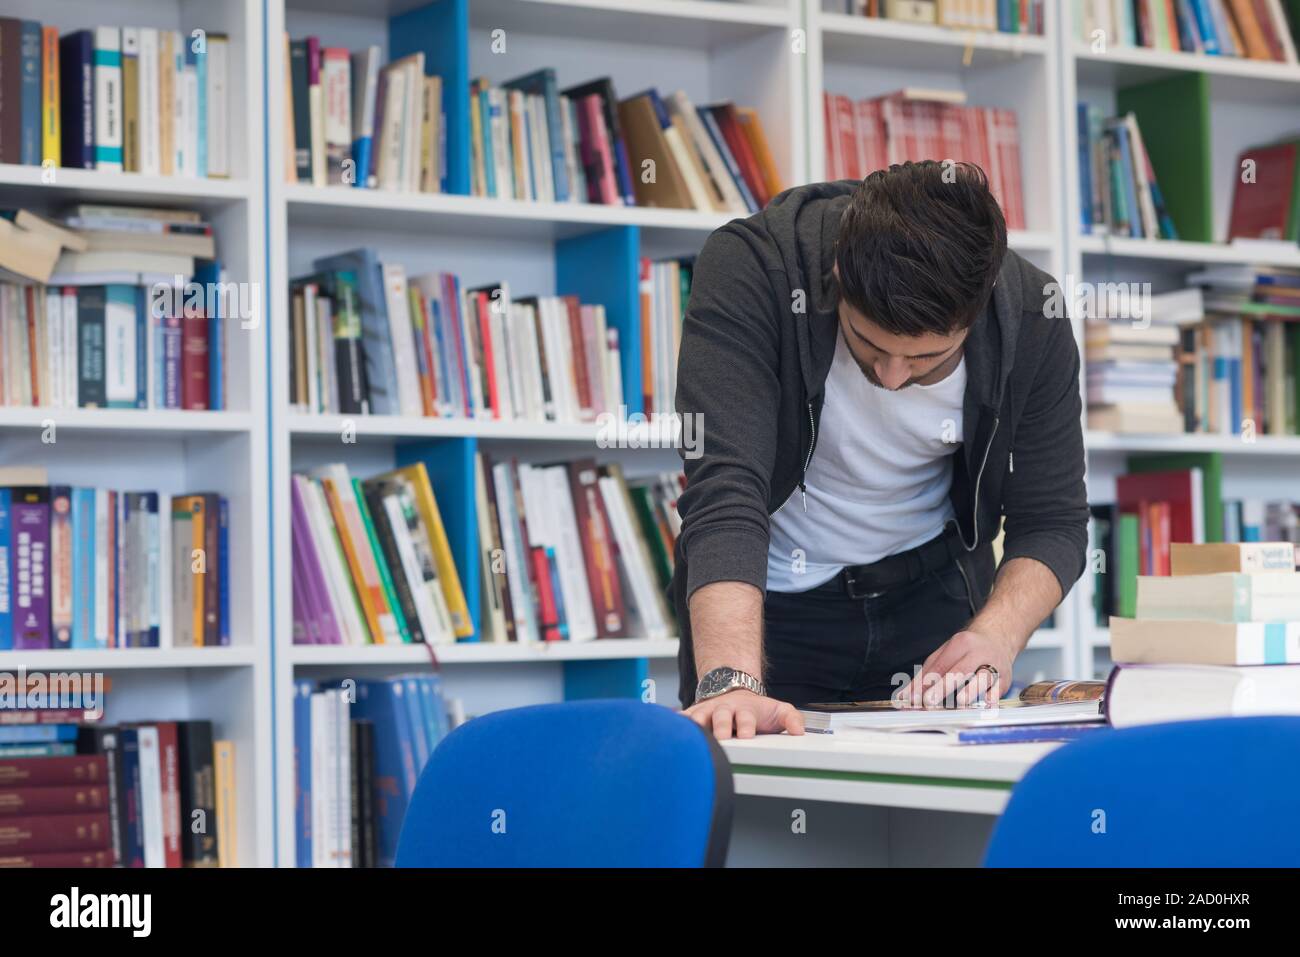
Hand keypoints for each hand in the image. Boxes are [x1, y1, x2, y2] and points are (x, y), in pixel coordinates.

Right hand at [684, 689, 804, 739]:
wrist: (735, 692)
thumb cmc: (757, 710)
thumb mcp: (777, 710)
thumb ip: (791, 719)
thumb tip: (799, 732)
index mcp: (745, 711)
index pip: (746, 719)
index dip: (745, 726)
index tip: (746, 735)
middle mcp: (724, 710)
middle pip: (721, 718)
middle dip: (720, 728)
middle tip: (720, 738)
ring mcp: (708, 712)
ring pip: (698, 717)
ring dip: (695, 725)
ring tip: (690, 734)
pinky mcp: (694, 715)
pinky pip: (682, 717)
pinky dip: (675, 721)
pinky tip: (667, 726)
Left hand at [899, 629, 1015, 707]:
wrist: (998, 639)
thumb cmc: (967, 651)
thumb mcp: (944, 654)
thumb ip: (925, 674)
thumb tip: (906, 695)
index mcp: (960, 643)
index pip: (940, 666)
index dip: (925, 683)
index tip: (913, 698)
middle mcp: (978, 653)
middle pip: (959, 671)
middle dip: (943, 687)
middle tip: (929, 701)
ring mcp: (993, 665)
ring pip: (982, 678)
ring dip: (970, 691)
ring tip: (960, 701)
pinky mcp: (1004, 679)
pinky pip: (998, 689)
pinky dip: (992, 697)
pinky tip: (986, 704)